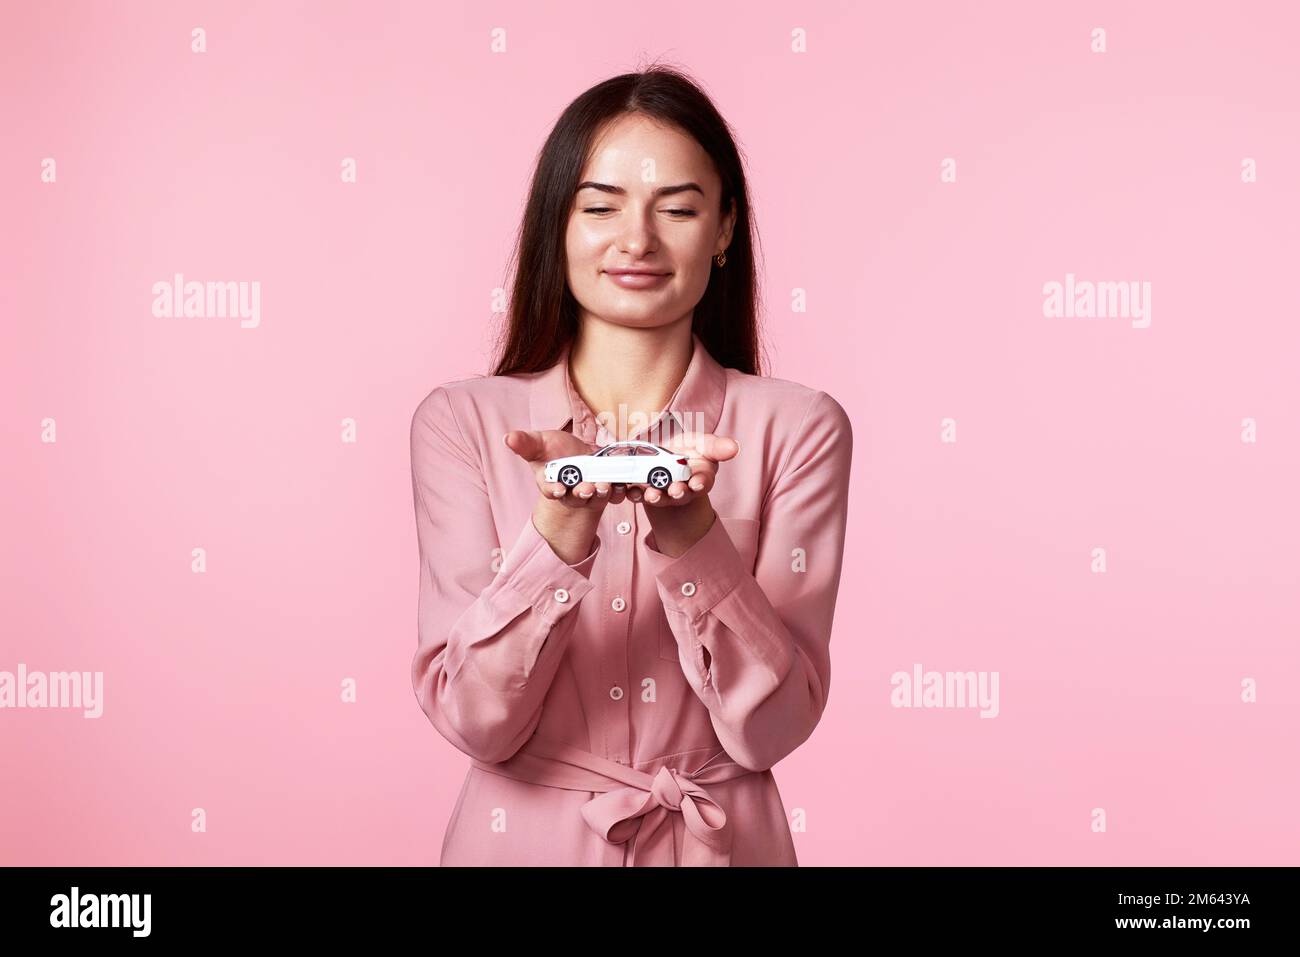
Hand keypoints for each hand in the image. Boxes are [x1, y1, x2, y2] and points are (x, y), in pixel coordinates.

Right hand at [503, 429, 632, 562]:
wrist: (575, 454)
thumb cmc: (552, 450)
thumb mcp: (538, 444)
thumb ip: (525, 444)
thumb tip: (507, 438)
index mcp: (551, 483)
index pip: (551, 490)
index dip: (554, 490)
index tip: (559, 489)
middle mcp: (571, 492)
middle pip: (577, 497)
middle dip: (583, 493)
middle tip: (588, 489)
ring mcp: (591, 491)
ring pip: (598, 496)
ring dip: (603, 492)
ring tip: (607, 485)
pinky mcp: (609, 488)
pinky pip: (617, 492)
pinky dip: (623, 489)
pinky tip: (627, 484)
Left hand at [633, 432, 738, 557]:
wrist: (661, 457)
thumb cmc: (686, 452)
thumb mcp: (702, 444)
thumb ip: (717, 447)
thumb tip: (735, 447)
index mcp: (699, 478)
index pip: (702, 483)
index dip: (700, 483)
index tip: (697, 483)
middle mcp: (681, 489)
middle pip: (681, 493)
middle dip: (678, 492)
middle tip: (676, 491)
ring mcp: (662, 492)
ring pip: (660, 497)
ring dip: (656, 496)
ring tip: (651, 494)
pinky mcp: (643, 492)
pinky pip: (638, 495)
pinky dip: (634, 493)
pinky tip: (630, 490)